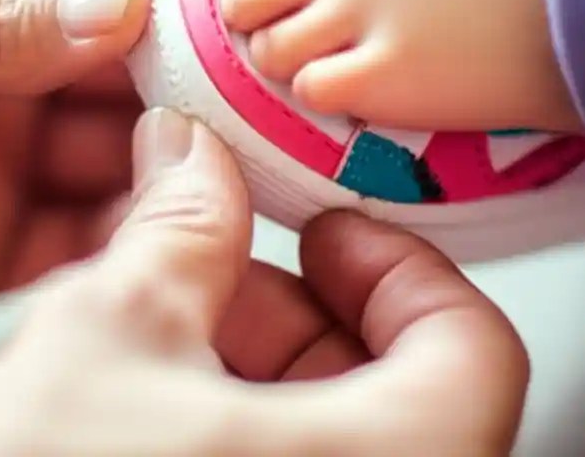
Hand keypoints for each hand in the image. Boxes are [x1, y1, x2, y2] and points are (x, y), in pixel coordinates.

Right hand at [0, 109, 528, 456]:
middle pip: (403, 399)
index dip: (397, 266)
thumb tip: (194, 158)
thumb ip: (181, 230)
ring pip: (334, 448)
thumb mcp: (112, 331)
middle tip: (223, 273)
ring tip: (162, 338)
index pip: (472, 349)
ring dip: (259, 376)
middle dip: (303, 315)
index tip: (326, 233)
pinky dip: (235, 439)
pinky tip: (148, 410)